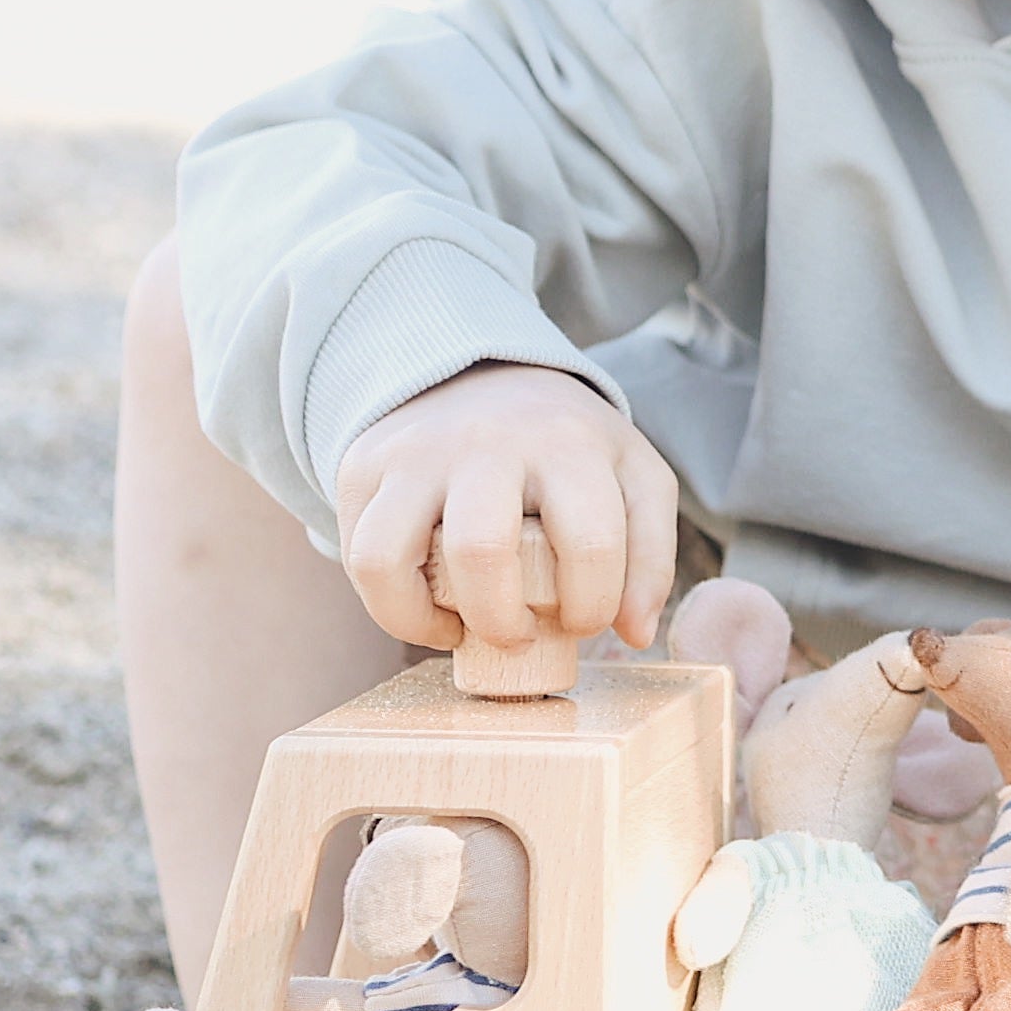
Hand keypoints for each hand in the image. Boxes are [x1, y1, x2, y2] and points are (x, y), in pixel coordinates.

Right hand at [330, 362, 680, 664]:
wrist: (483, 373)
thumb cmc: (566, 448)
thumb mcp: (632, 477)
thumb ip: (650, 554)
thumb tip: (636, 635)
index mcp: (569, 443)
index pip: (590, 543)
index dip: (591, 607)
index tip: (584, 621)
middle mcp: (485, 440)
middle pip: (482, 551)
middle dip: (503, 623)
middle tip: (521, 637)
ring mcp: (415, 453)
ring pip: (390, 557)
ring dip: (425, 622)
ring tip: (462, 630)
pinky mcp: (363, 467)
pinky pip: (359, 558)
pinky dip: (391, 607)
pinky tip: (428, 612)